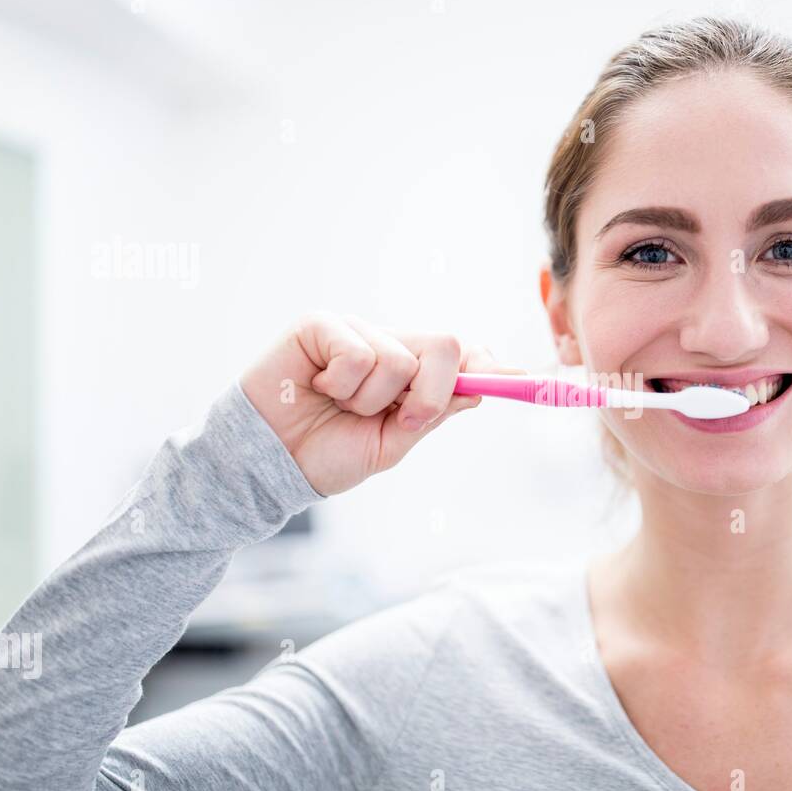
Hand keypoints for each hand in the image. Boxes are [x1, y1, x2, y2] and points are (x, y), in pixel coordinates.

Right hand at [239, 311, 525, 495]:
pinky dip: (342, 383)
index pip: (459, 354)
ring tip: (340, 406)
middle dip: (431, 393)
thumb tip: (482, 386)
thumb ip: (434, 412)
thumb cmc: (327, 454)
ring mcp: (355, 330)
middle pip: (446, 345)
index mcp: (408, 371)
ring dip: (372, 400)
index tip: (519, 379)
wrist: (272, 466)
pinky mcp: (320, 325)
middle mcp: (387, 344)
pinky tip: (318, 388)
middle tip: (400, 420)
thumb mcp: (393, 443)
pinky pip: (359, 350)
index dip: (487, 364)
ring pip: (400, 357)